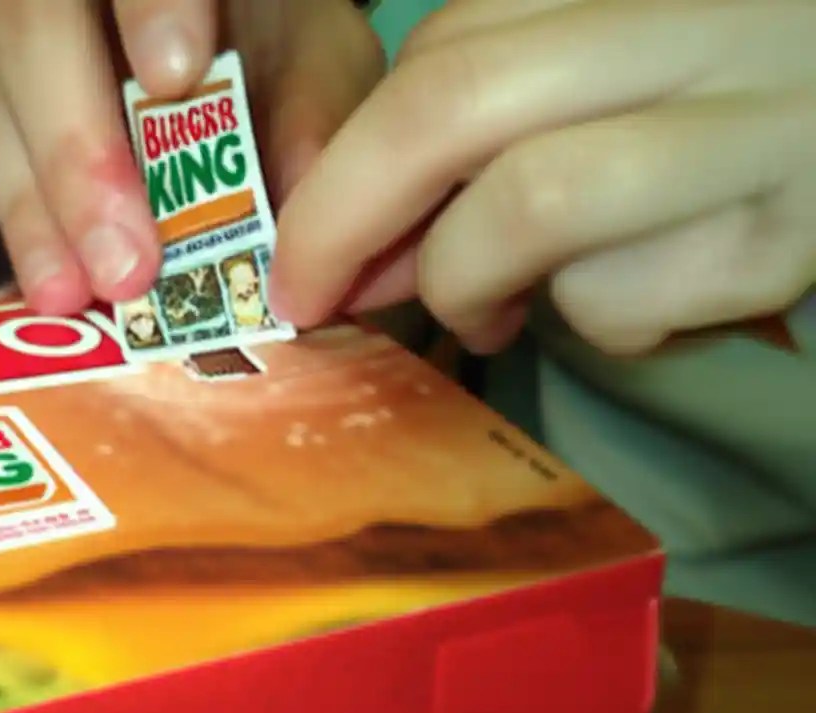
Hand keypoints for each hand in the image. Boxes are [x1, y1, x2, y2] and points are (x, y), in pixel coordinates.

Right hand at [0, 0, 383, 314]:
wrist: (186, 14)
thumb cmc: (259, 28)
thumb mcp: (310, 52)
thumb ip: (307, 115)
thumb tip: (297, 220)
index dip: (149, 5)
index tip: (176, 77)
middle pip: (30, 20)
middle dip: (76, 150)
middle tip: (124, 259)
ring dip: (28, 201)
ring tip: (70, 290)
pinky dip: (5, 200)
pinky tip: (45, 267)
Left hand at [272, 0, 815, 354]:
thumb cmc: (721, 108)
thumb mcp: (599, 79)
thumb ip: (476, 133)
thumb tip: (346, 255)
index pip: (443, 48)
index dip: (344, 157)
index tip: (303, 239)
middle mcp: (698, 19)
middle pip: (455, 102)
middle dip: (342, 216)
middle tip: (308, 295)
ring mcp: (761, 120)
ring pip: (536, 201)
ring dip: (466, 281)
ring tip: (485, 311)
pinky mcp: (796, 229)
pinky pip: (629, 297)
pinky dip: (594, 325)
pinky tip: (636, 302)